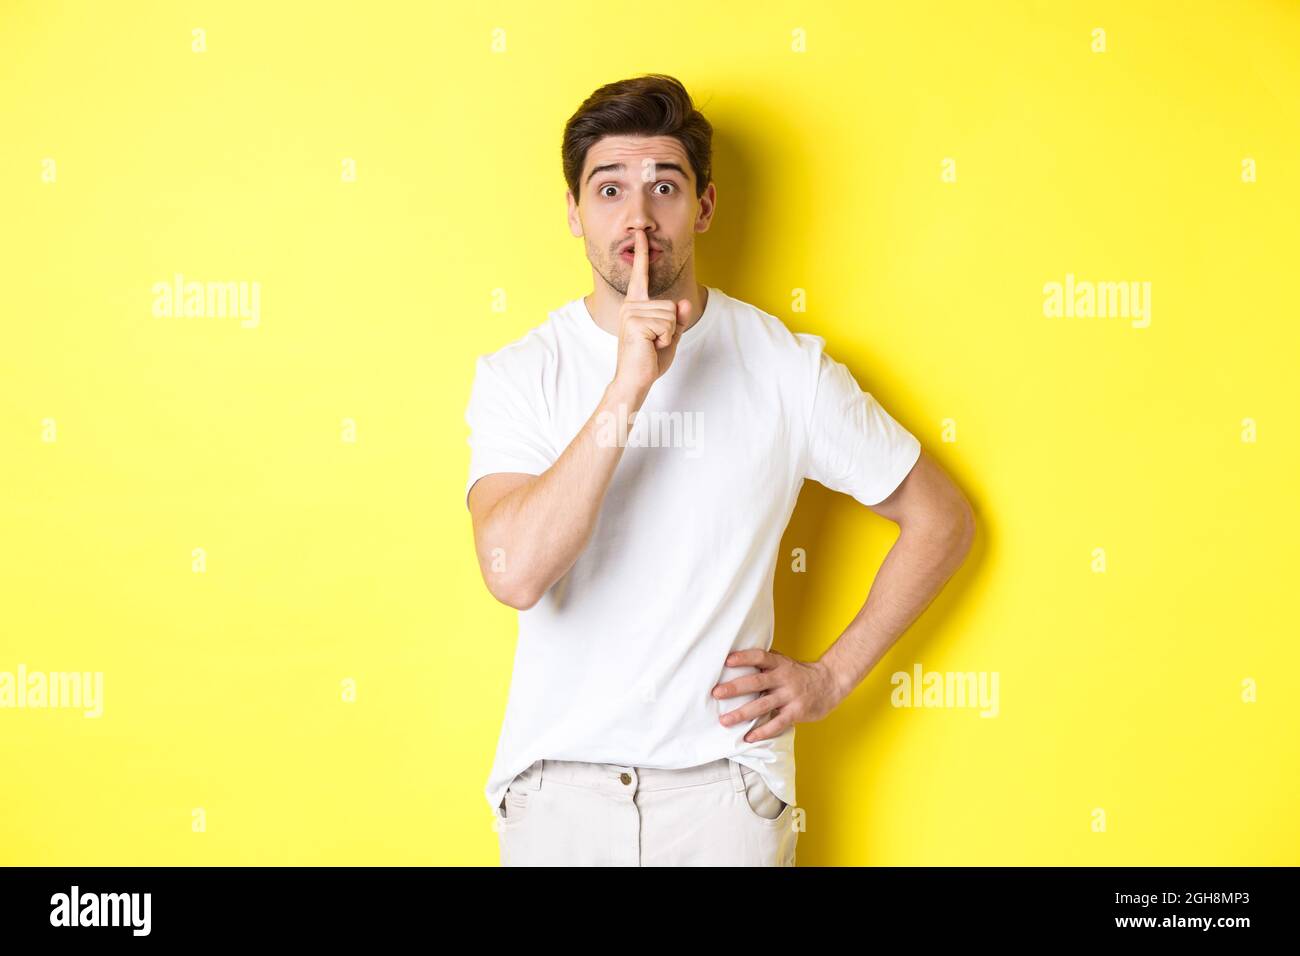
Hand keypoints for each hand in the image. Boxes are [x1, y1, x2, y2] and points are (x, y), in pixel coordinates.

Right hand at [612, 229, 692, 397]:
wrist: (634, 380)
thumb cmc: (648, 360)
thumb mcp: (669, 337)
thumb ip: (678, 320)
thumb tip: (685, 302)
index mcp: (636, 305)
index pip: (640, 275)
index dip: (641, 254)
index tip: (641, 234)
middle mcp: (631, 306)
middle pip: (671, 305)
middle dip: (671, 328)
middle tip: (655, 342)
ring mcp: (632, 313)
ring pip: (671, 315)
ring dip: (668, 334)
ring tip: (652, 345)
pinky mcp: (636, 323)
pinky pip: (668, 325)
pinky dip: (666, 339)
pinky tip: (651, 347)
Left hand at [712, 649, 845, 742]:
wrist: (831, 682)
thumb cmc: (800, 673)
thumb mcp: (784, 662)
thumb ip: (765, 662)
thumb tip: (736, 657)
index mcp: (779, 664)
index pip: (760, 657)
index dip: (744, 658)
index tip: (727, 661)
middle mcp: (783, 678)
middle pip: (756, 682)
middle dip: (735, 688)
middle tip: (716, 693)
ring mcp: (790, 696)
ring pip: (763, 705)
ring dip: (742, 713)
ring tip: (725, 720)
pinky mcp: (796, 712)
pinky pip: (777, 723)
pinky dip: (762, 731)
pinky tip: (748, 737)